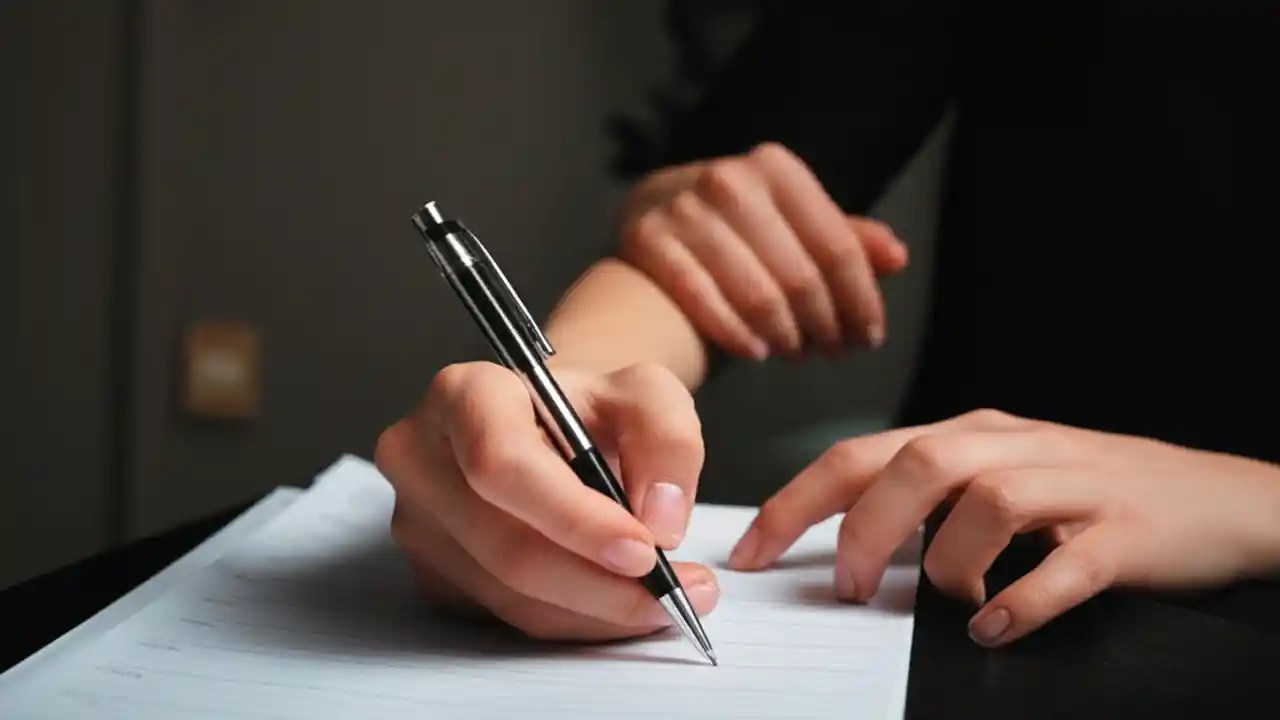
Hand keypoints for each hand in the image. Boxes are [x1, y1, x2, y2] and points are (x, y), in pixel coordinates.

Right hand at [375, 361, 717, 640]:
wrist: (554, 430)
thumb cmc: (590, 410)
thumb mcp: (646, 394)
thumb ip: (668, 440)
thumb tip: (660, 520)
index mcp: (465, 394)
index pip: (503, 463)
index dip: (574, 517)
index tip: (643, 549)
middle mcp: (423, 458)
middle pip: (508, 546)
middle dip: (601, 583)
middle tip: (674, 591)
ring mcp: (420, 523)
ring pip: (512, 595)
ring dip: (597, 610)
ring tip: (664, 599)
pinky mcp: (434, 574)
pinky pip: (509, 617)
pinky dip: (575, 619)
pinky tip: (618, 602)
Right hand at [618, 142, 907, 358]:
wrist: (656, 220)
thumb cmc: (741, 231)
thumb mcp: (795, 225)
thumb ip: (845, 240)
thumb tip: (897, 258)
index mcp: (776, 169)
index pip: (838, 248)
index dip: (861, 301)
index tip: (869, 338)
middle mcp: (729, 180)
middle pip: (800, 277)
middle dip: (825, 326)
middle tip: (831, 352)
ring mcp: (683, 208)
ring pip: (757, 295)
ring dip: (785, 337)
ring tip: (794, 353)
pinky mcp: (645, 239)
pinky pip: (702, 301)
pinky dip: (736, 334)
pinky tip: (756, 353)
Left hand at [728, 409, 1279, 646]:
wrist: (1215, 497)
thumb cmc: (1089, 491)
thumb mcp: (999, 476)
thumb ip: (928, 498)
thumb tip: (846, 539)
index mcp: (971, 435)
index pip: (861, 455)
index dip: (797, 502)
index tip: (752, 550)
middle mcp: (1014, 447)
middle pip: (914, 465)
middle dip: (863, 530)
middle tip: (849, 589)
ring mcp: (1073, 485)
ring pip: (985, 500)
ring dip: (947, 562)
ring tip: (947, 603)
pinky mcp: (1124, 533)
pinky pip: (1065, 564)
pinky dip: (1022, 599)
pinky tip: (995, 627)